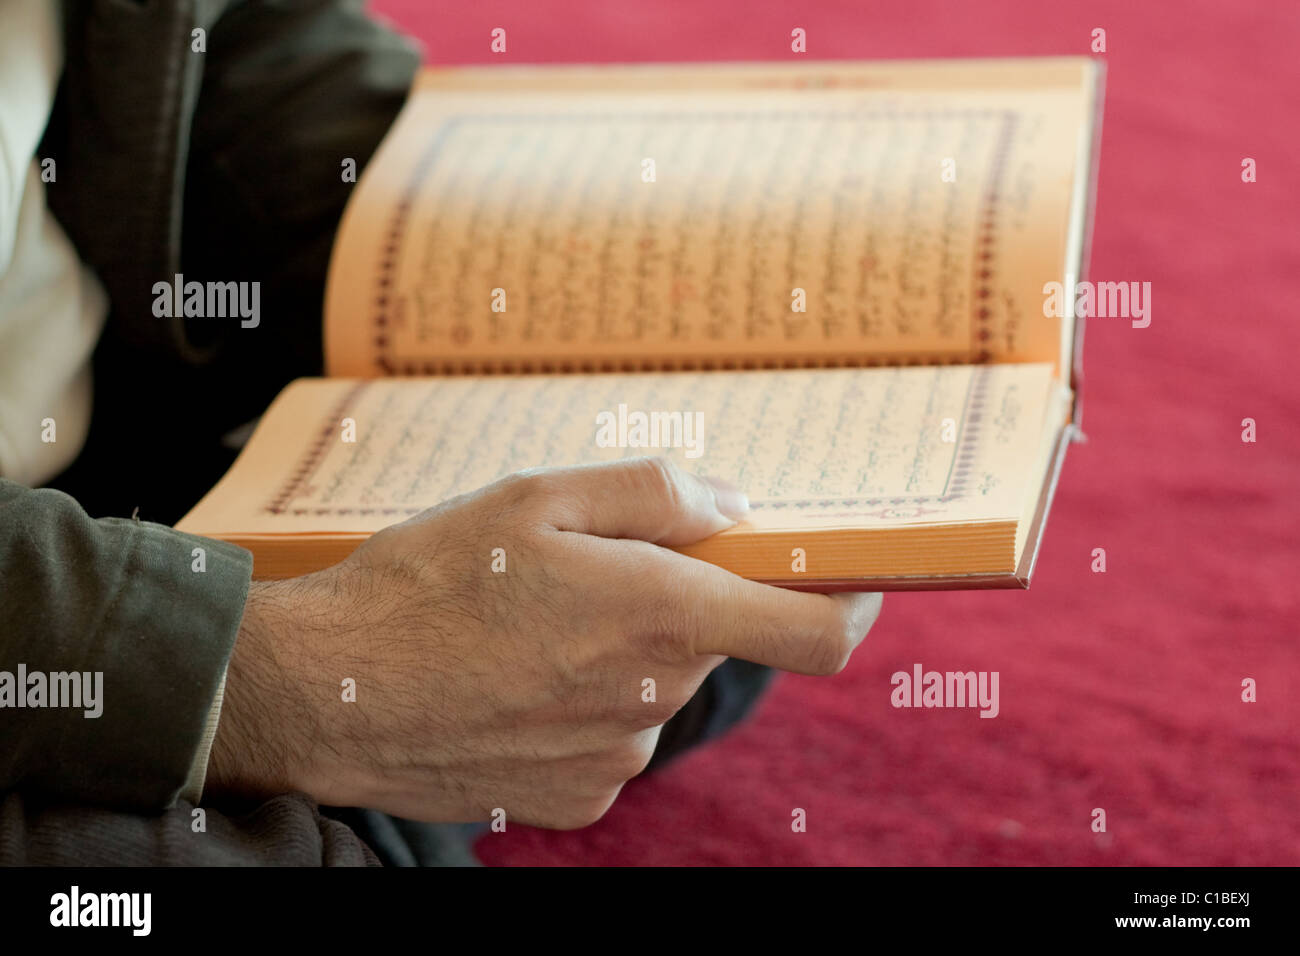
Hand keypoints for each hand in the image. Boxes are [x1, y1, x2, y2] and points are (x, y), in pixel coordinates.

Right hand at [207, 457, 881, 827]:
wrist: (327, 694)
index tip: (850, 576)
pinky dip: (588, 701)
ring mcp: (616, 760)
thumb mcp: (536, 496)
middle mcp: (652, 699)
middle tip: (599, 567)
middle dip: (682, 598)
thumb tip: (735, 510)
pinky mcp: (577, 799)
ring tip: (533, 624)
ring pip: (660, 686)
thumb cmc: (427, 582)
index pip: (817, 631)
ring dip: (626, 649)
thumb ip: (655, 494)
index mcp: (660, 617)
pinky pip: (614, 737)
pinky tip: (518, 677)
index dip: (855, 601)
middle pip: (716, 640)